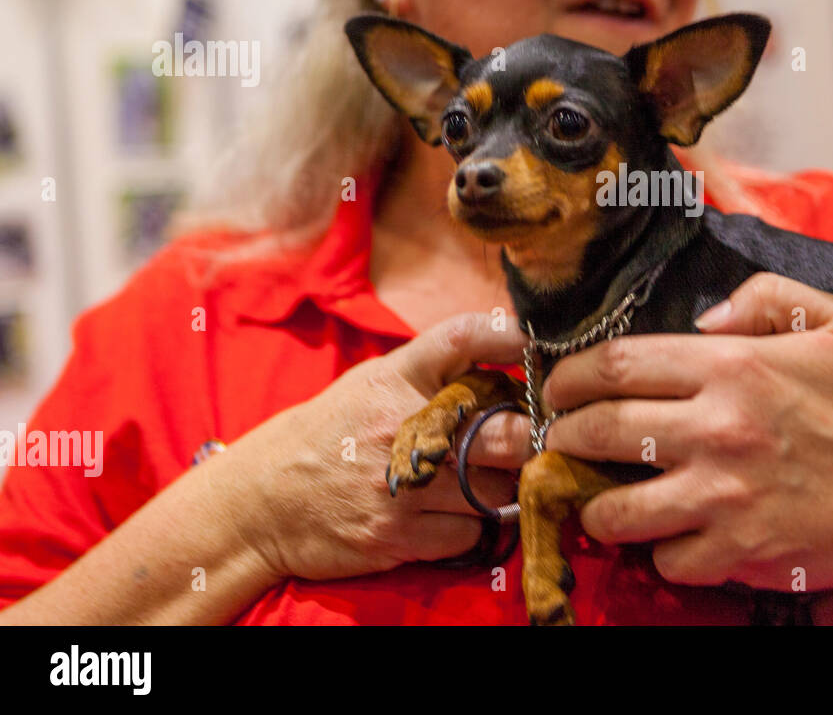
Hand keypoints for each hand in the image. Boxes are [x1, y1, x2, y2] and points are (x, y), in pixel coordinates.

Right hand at [225, 312, 534, 581]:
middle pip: (506, 432)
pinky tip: (452, 511)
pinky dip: (472, 524)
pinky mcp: (397, 537)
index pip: (462, 337)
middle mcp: (400, 427)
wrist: (260, 501)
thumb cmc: (331, 434)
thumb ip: (437, 364)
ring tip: (483, 477)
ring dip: (501, 485)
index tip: (530, 348)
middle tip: (525, 440)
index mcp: (394, 378)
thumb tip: (511, 351)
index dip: (507, 338)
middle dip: (527, 439)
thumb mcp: (373, 381)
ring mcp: (402, 486)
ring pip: (496, 489)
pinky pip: (470, 532)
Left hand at [541, 272, 832, 609]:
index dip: (570, 377)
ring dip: (597, 505)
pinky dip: (663, 551)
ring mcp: (724, 495)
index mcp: (734, 365)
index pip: (615, 364)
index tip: (558, 388)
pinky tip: (677, 535)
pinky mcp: (738, 552)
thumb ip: (766, 294)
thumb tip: (705, 313)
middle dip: (565, 437)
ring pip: (615, 509)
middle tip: (562, 441)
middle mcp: (718, 428)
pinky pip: (667, 558)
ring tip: (603, 499)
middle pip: (599, 431)